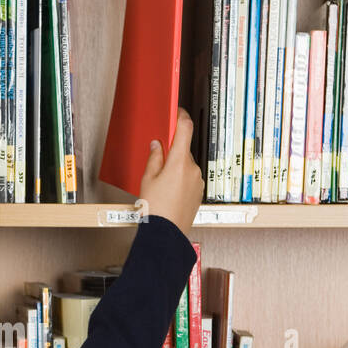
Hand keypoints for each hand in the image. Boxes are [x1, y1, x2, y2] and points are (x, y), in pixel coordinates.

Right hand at [137, 107, 202, 232]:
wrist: (166, 235)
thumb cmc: (155, 210)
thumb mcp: (148, 179)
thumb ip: (154, 158)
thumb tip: (158, 145)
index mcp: (179, 162)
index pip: (185, 129)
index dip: (181, 117)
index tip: (177, 113)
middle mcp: (193, 169)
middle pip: (183, 151)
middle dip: (172, 152)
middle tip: (157, 162)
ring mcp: (198, 182)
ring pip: (186, 166)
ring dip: (175, 169)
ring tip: (161, 185)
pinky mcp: (198, 193)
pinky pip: (190, 179)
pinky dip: (180, 181)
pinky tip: (169, 192)